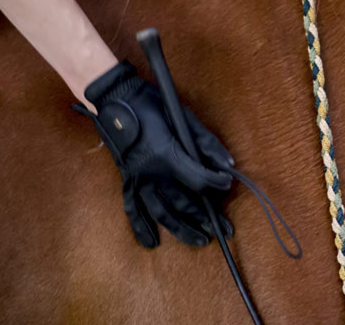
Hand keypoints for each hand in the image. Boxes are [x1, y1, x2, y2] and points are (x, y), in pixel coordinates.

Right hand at [75, 60, 235, 247]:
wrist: (117, 101)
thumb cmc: (152, 105)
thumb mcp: (184, 117)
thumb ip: (206, 143)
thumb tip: (227, 164)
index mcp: (168, 156)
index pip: (199, 180)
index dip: (216, 185)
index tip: (227, 184)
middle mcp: (153, 174)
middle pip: (184, 203)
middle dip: (207, 218)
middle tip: (224, 230)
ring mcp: (138, 179)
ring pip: (161, 213)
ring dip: (182, 229)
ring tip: (200, 240)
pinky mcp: (128, 180)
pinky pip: (133, 208)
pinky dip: (141, 227)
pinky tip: (151, 243)